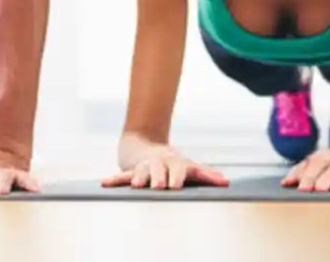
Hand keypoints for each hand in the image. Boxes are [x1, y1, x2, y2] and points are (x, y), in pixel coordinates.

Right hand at [101, 144, 228, 189]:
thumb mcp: (188, 166)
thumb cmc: (171, 162)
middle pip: (158, 169)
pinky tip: (104, 184)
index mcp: (174, 162)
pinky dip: (113, 180)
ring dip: (138, 177)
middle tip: (159, 186)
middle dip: (158, 176)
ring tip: (136, 185)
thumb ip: (205, 174)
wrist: (143, 142)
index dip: (177, 176)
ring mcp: (143, 166)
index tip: (176, 186)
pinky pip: (121, 176)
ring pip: (140, 171)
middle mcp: (158, 163)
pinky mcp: (130, 171)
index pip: (178, 168)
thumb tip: (226, 182)